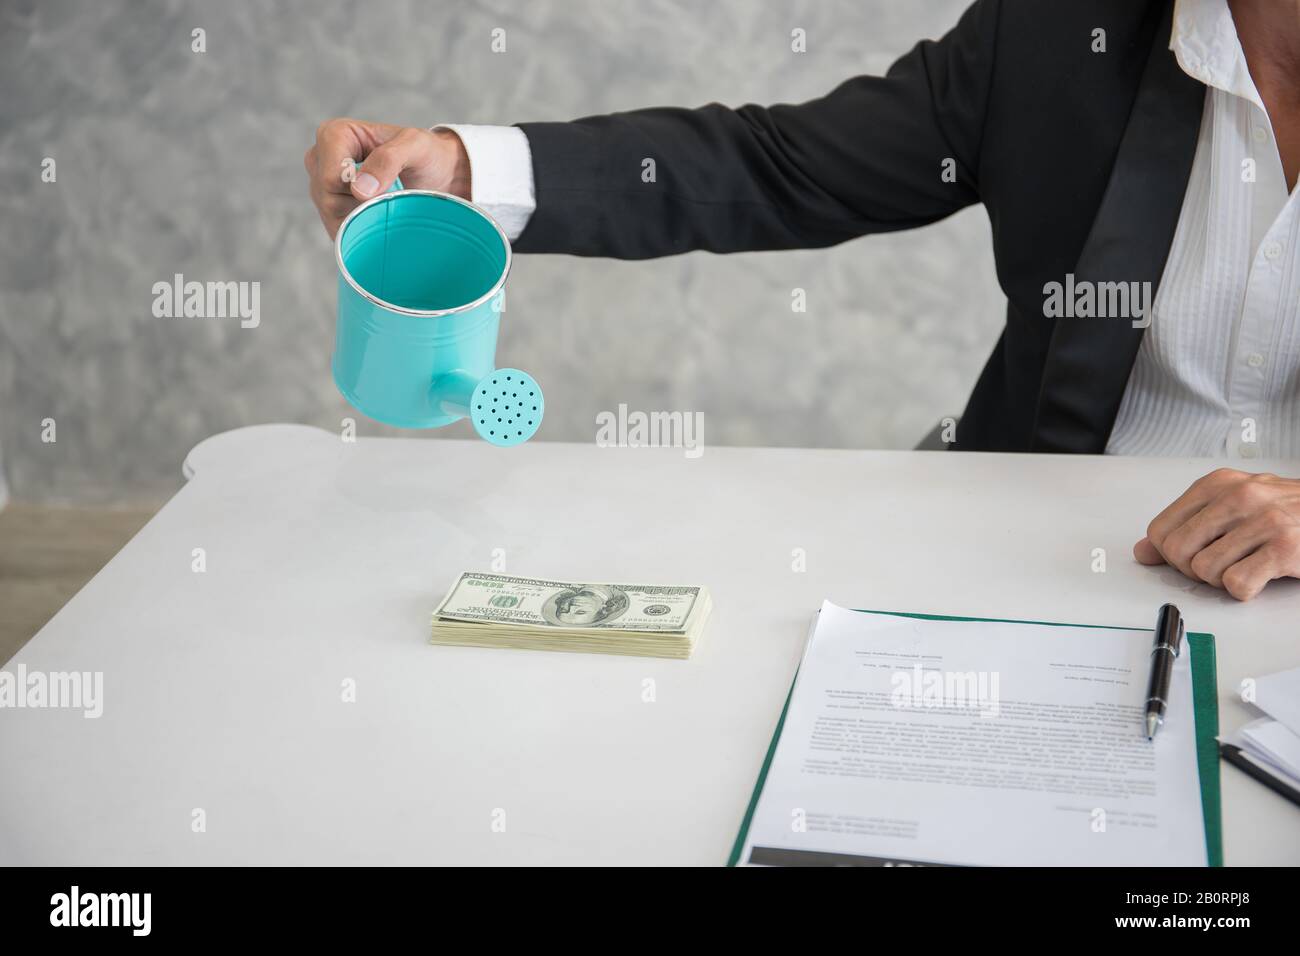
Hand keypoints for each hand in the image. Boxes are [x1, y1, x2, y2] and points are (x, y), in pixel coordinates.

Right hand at [304, 119, 470, 237]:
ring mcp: (322, 186)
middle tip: (391, 196)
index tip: (388, 186)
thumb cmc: (426, 155)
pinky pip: (338, 230)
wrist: (436, 175)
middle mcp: (320, 159)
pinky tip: (379, 217)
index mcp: (333, 134)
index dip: (358, 191)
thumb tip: (358, 190)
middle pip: (328, 200)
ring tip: (386, 204)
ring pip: (332, 218)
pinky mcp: (331, 209)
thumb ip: (389, 159)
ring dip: (363, 219)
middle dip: (362, 206)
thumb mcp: (417, 147)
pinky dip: (361, 230)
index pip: (331, 178)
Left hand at [1134, 468, 1299, 600]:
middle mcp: (1238, 496)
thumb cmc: (1286, 514)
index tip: (1193, 555)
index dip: (1171, 554)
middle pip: (1176, 552)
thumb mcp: (1231, 508)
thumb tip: (1143, 552)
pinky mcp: (1285, 548)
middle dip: (1194, 570)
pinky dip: (1244, 590)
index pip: (1160, 530)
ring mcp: (1263, 520)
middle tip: (1222, 565)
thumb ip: (1186, 526)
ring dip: (1222, 581)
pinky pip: (1236, 584)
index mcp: (1217, 484)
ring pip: (1204, 570)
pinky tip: (1261, 576)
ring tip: (1246, 566)